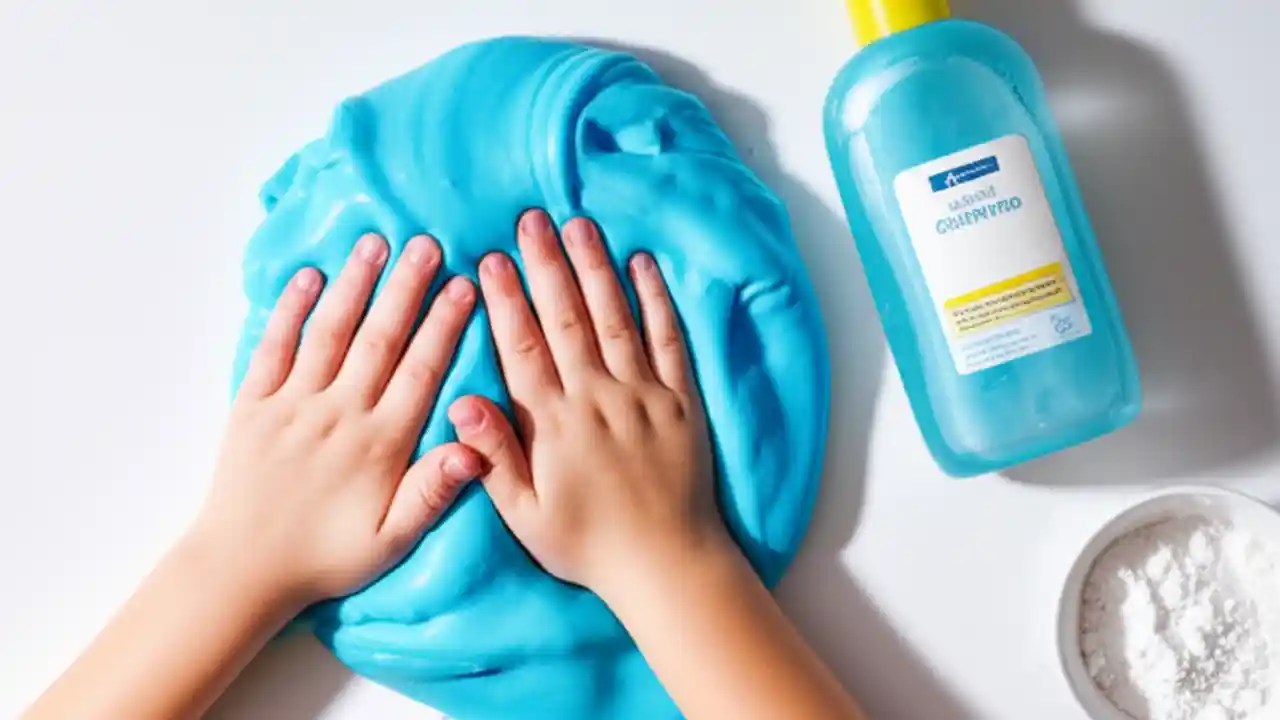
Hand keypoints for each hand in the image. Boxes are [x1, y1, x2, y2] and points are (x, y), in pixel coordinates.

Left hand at [196, 233, 479, 606]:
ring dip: (354, 285)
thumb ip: (433, 491)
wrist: (243, 568)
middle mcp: (339, 414)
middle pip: (379, 339)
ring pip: (330, 333)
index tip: (464, 285)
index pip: (420, 371)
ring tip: (376, 243)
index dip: (444, 326)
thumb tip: (475, 448)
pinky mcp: (252, 404)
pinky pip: (273, 347)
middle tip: (427, 245)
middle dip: (406, 289)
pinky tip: (308, 277)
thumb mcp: (391, 539)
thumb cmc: (326, 557)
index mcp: (380, 443)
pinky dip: (289, 310)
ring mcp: (292, 405)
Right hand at [448, 210, 731, 599]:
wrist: (665, 564)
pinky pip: (668, 340)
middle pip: (567, 319)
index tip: (490, 260)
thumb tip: (461, 401)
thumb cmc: (586, 545)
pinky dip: (656, 300)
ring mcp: (643, 395)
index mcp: (554, 424)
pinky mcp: (681, 401)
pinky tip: (642, 264)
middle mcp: (597, 399)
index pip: (523, 348)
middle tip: (531, 219)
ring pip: (615, 318)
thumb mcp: (526, 514)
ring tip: (578, 225)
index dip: (505, 300)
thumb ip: (493, 456)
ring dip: (595, 269)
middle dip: (546, 265)